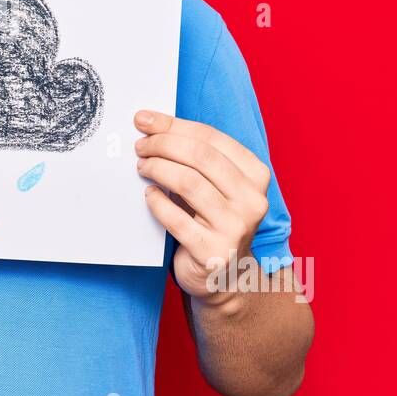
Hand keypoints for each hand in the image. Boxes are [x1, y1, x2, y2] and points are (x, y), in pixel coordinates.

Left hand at [133, 110, 271, 304]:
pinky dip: (157, 202)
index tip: (144, 120)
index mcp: (256, 175)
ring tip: (142, 167)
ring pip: (188, 183)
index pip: (211, 138)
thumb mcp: (216, 185)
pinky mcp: (213, 252)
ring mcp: (235, 228)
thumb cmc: (213, 220)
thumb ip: (195, 157)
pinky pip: (176, 219)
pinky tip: (149, 195)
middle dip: (162, 144)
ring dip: (157, 169)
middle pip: (200, 156)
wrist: (225, 275)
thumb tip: (151, 123)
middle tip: (140, 146)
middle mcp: (252, 200)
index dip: (174, 125)